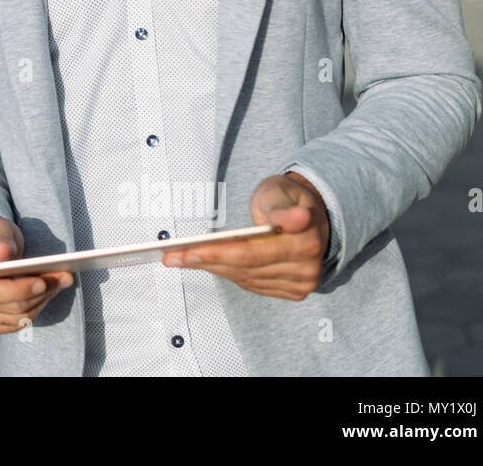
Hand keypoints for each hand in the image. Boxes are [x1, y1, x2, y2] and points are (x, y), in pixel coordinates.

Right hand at [0, 213, 72, 334]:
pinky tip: (44, 293)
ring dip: (42, 302)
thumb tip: (3, 254)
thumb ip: (1, 240)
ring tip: (58, 283)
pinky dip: (35, 309)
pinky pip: (17, 325)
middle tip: (64, 278)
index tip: (42, 281)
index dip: (17, 291)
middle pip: (9, 309)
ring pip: (18, 319)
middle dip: (40, 294)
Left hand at [162, 172, 329, 299]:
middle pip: (244, 268)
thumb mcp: (281, 191)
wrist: (311, 215)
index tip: (187, 251)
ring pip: (245, 278)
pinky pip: (251, 284)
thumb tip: (298, 218)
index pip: (251, 253)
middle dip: (205, 261)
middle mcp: (306, 268)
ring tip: (180, 259)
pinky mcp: (292, 291)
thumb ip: (282, 207)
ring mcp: (300, 283)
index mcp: (307, 241)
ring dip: (211, 268)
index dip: (217, 253)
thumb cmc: (287, 200)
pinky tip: (205, 264)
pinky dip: (227, 273)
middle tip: (171, 256)